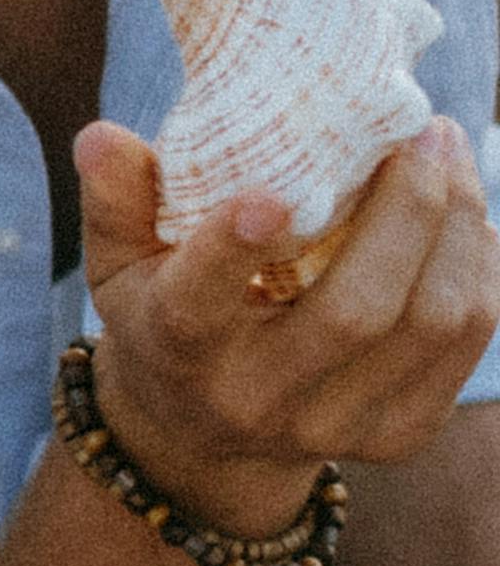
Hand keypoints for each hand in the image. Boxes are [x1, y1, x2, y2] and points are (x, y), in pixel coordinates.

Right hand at [78, 113, 499, 529]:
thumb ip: (115, 199)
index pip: (197, 308)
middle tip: (422, 130)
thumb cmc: (163, 317)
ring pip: (433, 322)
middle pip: (357, 311)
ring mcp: (339, 427)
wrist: (204, 435)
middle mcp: (259, 403)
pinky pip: (467, 340)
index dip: (232, 252)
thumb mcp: (118, 265)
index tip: (271, 194)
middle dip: (407, 209)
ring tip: (448, 156)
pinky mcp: (401, 434)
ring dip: (458, 225)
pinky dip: (477, 265)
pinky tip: (463, 217)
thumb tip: (102, 136)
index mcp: (178, 352)